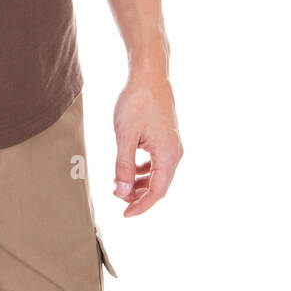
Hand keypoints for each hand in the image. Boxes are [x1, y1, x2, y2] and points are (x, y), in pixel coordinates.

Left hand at [113, 76, 182, 215]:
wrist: (149, 75)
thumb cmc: (137, 102)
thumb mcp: (125, 137)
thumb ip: (123, 167)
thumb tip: (122, 193)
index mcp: (168, 155)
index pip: (157, 192)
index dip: (141, 206)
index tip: (125, 215)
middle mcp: (174, 153)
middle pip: (158, 185)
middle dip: (137, 194)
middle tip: (115, 194)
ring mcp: (172, 145)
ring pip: (157, 174)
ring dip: (139, 182)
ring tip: (118, 182)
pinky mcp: (166, 137)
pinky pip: (156, 162)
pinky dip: (142, 169)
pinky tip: (128, 167)